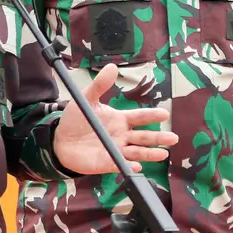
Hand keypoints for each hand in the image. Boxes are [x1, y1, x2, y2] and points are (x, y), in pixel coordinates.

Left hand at [53, 63, 178, 173]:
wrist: (60, 140)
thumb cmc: (76, 120)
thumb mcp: (86, 100)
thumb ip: (99, 85)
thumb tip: (112, 67)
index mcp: (120, 119)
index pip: (140, 117)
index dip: (152, 115)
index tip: (165, 114)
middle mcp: (122, 135)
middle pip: (144, 137)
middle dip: (158, 138)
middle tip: (172, 138)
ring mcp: (116, 149)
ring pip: (137, 152)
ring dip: (149, 154)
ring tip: (162, 153)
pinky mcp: (107, 162)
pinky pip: (120, 164)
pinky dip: (129, 165)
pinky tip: (136, 165)